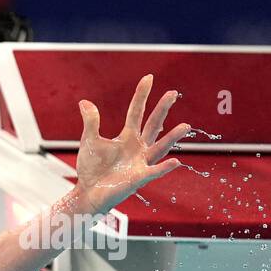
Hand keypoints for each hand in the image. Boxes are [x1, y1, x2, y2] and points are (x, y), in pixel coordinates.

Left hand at [75, 75, 189, 212]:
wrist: (88, 193)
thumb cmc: (92, 169)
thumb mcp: (90, 142)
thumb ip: (91, 123)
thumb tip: (84, 102)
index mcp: (127, 137)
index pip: (136, 112)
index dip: (142, 95)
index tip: (148, 77)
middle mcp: (138, 147)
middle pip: (153, 125)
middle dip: (162, 109)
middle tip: (172, 92)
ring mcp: (140, 163)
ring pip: (160, 147)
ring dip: (172, 138)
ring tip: (185, 126)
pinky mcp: (139, 178)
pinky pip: (154, 172)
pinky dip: (164, 168)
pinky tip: (175, 161)